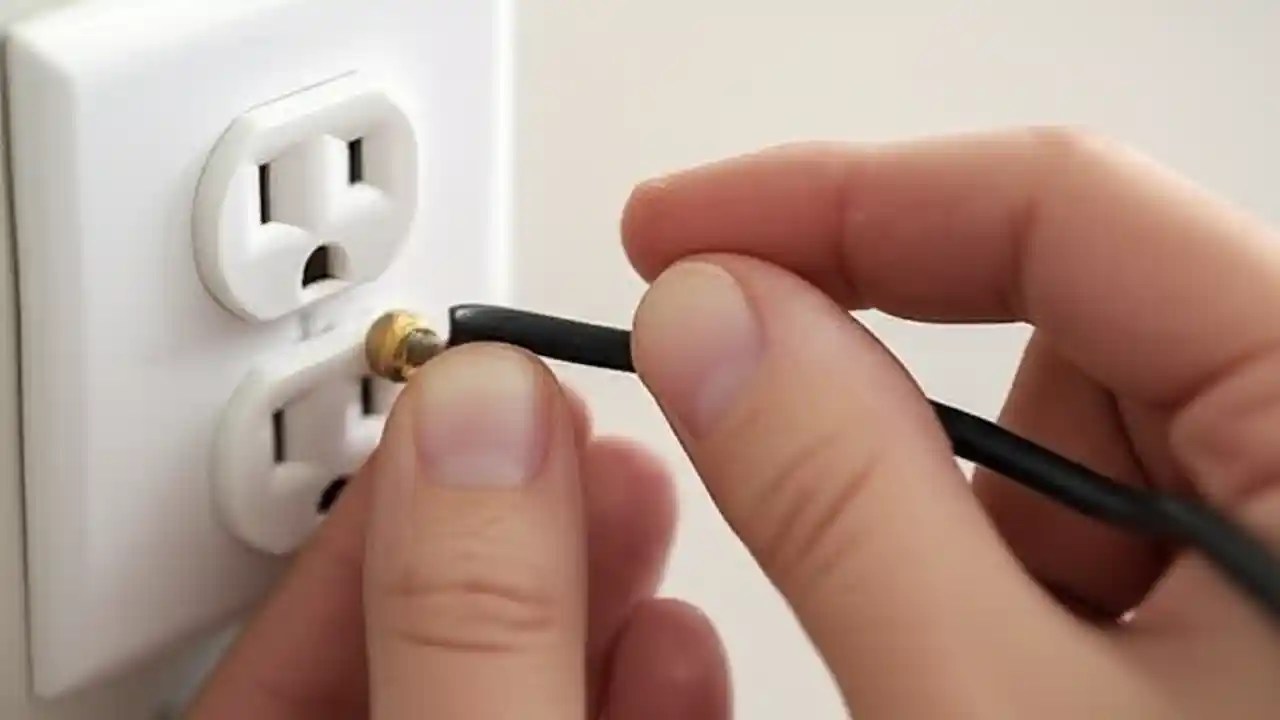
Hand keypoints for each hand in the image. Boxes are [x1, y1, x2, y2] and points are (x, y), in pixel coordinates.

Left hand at [188, 347, 729, 717]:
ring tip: (640, 497)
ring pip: (505, 688)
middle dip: (502, 516)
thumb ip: (469, 616)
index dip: (385, 490)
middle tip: (565, 421)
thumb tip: (482, 416)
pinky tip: (677, 642)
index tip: (476, 387)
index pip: (272, 633)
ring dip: (586, 591)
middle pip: (403, 640)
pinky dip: (638, 691)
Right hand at [623, 129, 1279, 717]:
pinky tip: (989, 680)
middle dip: (903, 404)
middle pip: (1075, 326)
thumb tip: (709, 318)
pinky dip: (1008, 585)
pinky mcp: (1256, 616)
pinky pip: (1106, 534)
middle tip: (753, 443)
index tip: (676, 235)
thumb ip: (844, 503)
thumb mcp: (988, 708)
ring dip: (962, 525)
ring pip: (1079, 445)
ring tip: (937, 667)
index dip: (837, 201)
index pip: (1065, 208)